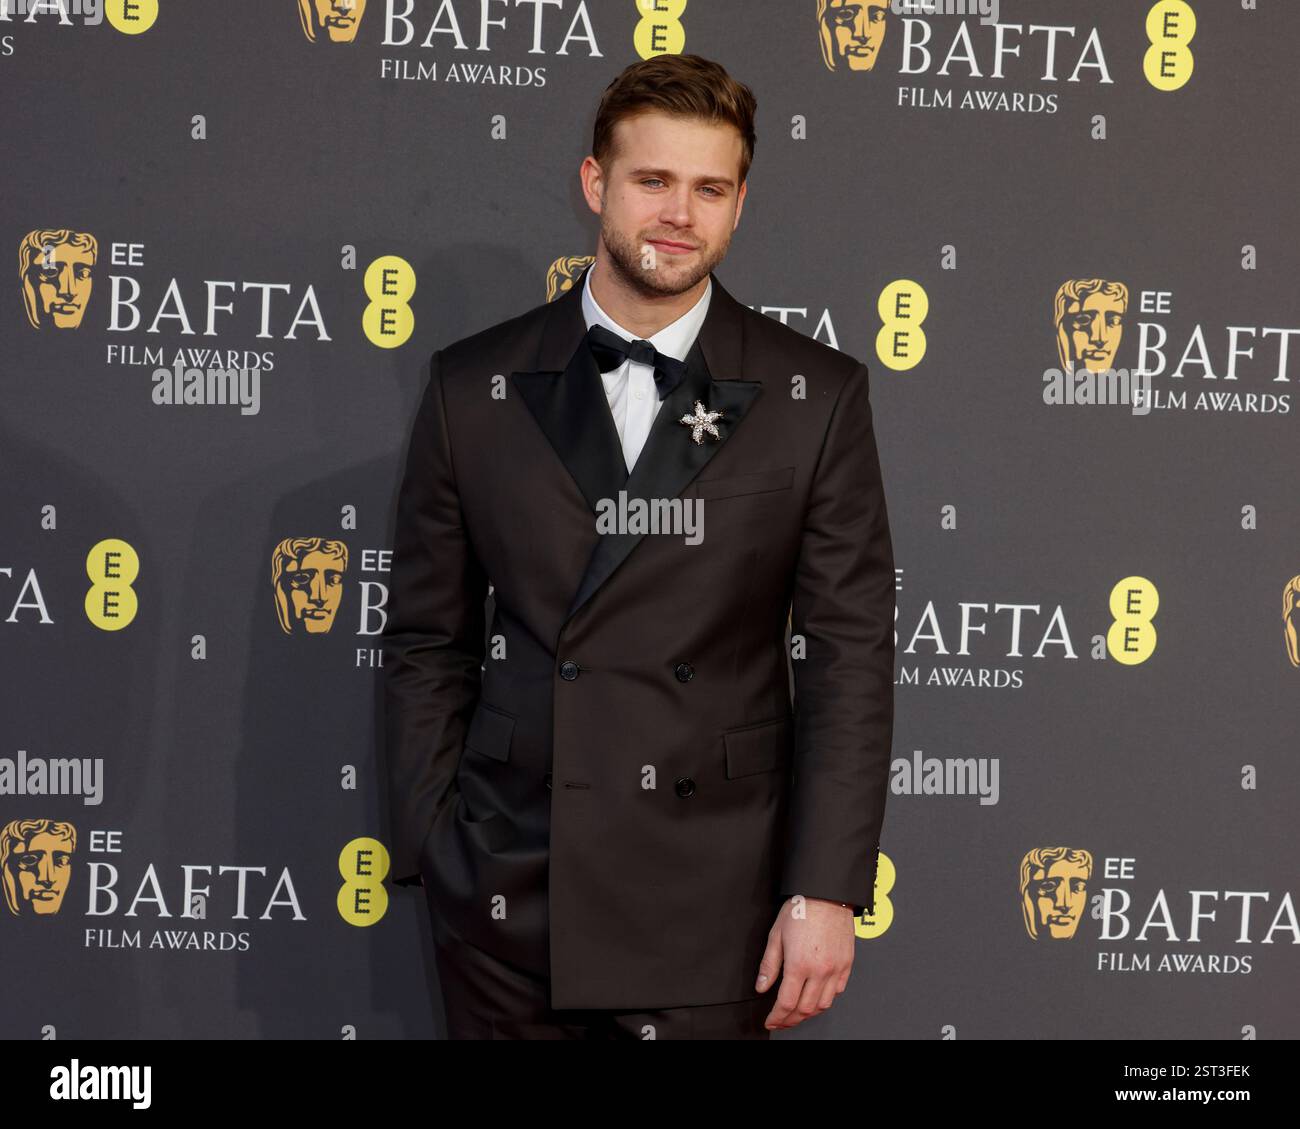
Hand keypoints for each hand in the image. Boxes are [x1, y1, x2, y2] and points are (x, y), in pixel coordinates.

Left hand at [755, 896, 855, 1029]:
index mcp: (799, 964)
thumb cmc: (802, 908)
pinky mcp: (847, 964)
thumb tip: (761, 985)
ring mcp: (836, 969)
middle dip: (791, 1019)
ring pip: (823, 1004)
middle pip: (805, 1009)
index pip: (786, 1003)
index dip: (777, 1017)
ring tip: (798, 1013)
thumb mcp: (776, 935)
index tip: (771, 1020)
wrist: (827, 894)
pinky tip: (817, 997)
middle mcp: (820, 970)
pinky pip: (838, 991)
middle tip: (781, 1020)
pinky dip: (826, 999)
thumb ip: (769, 964)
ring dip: (809, 1013)